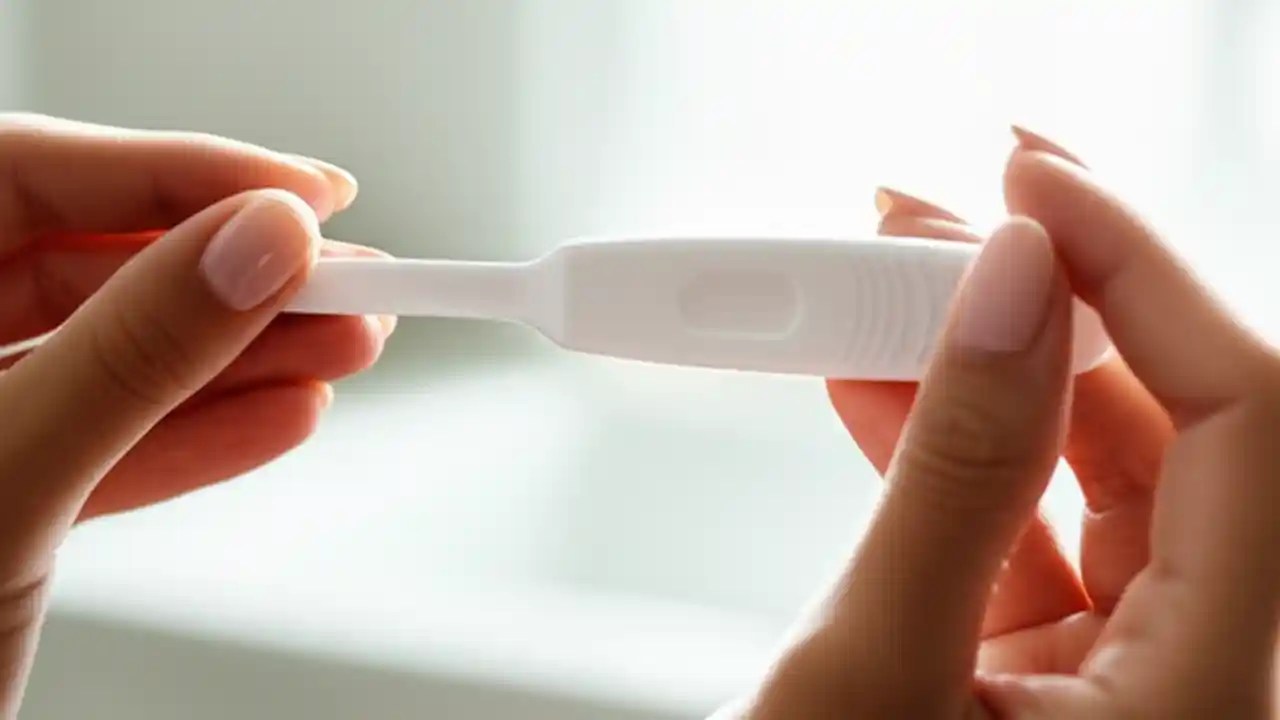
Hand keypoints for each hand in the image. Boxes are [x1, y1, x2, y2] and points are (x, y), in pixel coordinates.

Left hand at [0, 114, 392, 714]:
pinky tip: (288, 413)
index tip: (300, 196)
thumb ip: (132, 358)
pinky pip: (110, 443)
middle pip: (89, 265)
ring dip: (242, 356)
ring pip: (115, 357)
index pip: (25, 174)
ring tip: (348, 345)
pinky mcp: (3, 496)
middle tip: (348, 280)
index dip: (175, 170)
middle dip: (233, 277)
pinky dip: (202, 435)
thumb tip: (258, 247)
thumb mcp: (2, 484)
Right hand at [720, 129, 1279, 717]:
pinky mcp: (1036, 667)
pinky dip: (943, 443)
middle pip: (1166, 434)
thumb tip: (1002, 296)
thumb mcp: (870, 675)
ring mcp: (1115, 676)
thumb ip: (954, 477)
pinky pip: (1016, 519)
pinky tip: (872, 379)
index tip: (1035, 192)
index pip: (1251, 427)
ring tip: (879, 288)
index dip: (1147, 278)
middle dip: (1044, 309)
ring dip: (980, 369)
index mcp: (1209, 707)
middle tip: (937, 225)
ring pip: (1083, 469)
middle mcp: (1193, 684)